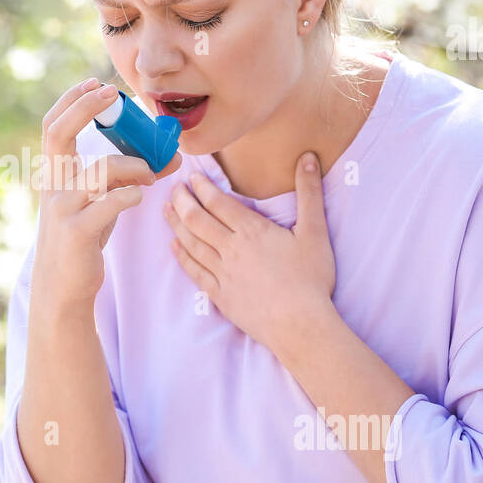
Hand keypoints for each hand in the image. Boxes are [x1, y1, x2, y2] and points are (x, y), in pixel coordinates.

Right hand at [31, 78, 179, 308]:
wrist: (64, 285)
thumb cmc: (84, 237)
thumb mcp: (102, 202)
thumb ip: (128, 177)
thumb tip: (173, 157)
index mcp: (56, 173)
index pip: (53, 125)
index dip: (72, 100)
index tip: (98, 83)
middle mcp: (53, 185)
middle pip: (58, 132)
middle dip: (85, 107)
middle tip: (114, 94)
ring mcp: (63, 208)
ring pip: (100, 170)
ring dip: (133, 164)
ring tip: (152, 171)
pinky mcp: (77, 232)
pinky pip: (109, 203)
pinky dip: (131, 195)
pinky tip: (139, 197)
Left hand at [163, 150, 336, 354]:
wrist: (300, 325)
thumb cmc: (311, 279)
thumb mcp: (315, 232)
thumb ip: (310, 193)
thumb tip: (309, 158)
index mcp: (251, 230)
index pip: (218, 202)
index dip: (202, 187)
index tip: (192, 176)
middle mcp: (231, 249)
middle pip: (197, 219)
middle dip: (182, 201)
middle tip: (173, 188)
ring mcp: (222, 273)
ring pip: (191, 243)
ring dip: (176, 224)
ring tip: (166, 210)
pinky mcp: (220, 295)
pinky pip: (194, 271)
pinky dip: (182, 256)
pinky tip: (174, 246)